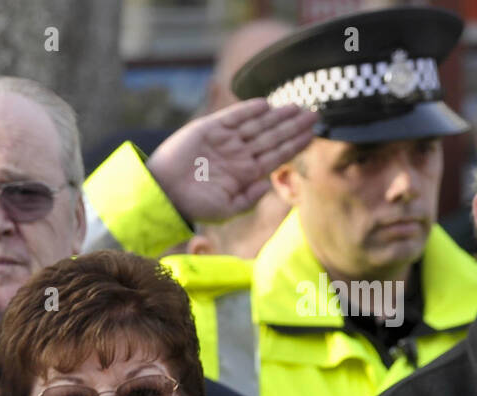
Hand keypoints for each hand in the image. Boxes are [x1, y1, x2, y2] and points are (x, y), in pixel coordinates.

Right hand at [146, 99, 317, 223]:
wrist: (162, 192)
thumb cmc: (192, 206)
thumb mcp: (224, 211)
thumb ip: (248, 200)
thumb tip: (267, 186)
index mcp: (244, 174)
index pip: (275, 155)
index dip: (294, 144)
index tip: (313, 134)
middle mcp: (237, 155)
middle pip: (271, 137)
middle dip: (292, 126)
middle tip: (315, 113)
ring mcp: (224, 140)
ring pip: (257, 125)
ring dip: (277, 116)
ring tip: (297, 106)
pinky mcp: (209, 128)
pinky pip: (233, 116)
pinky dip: (249, 109)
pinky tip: (266, 104)